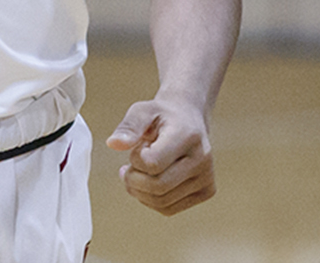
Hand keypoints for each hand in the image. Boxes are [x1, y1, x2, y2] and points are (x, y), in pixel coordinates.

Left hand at [105, 95, 216, 215]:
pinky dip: (150, 200)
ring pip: (162, 202)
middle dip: (133, 179)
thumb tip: (113, 144)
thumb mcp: (142, 111)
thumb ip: (128, 127)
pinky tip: (148, 182)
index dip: (135, 159)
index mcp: (187, 136)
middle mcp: (202, 158)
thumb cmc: (161, 115)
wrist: (189, 119)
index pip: (152, 163)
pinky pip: (169, 209)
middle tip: (127, 167)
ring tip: (136, 172)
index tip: (138, 147)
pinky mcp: (207, 191)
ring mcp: (207, 177)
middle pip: (157, 186)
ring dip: (139, 191)